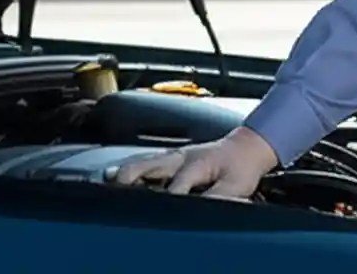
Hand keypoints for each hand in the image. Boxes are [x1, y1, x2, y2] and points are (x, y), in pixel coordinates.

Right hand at [108, 126, 278, 198]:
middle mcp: (181, 157)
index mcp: (197, 163)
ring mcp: (174, 156)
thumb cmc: (241, 166)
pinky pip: (147, 162)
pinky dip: (132, 169)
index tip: (158, 209)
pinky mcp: (171, 158)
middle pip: (151, 164)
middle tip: (117, 188)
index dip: (169, 197)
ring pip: (144, 161)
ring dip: (128, 171)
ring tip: (109, 180)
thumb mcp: (236, 187)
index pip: (177, 184)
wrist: (247, 147)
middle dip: (133, 175)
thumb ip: (217, 199)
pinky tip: (118, 176)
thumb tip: (200, 211)